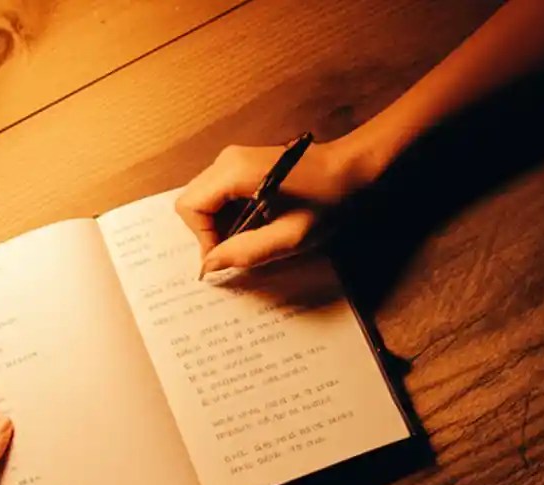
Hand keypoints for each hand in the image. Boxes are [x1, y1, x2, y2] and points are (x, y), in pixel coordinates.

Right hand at [176, 140, 380, 273]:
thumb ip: (247, 252)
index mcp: (233, 172)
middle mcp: (227, 160)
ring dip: (219, 225)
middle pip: (193, 201)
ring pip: (205, 199)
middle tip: (237, 250)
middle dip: (208, 232)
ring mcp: (234, 160)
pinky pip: (220, 194)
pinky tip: (255, 225)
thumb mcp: (290, 236)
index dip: (202, 239)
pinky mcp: (243, 164)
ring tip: (249, 239)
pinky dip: (228, 215)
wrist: (353, 169)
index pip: (190, 208)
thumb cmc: (328, 201)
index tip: (226, 257)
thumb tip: (209, 266)